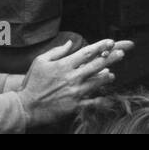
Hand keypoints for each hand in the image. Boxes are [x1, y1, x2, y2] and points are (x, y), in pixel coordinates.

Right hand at [17, 38, 133, 126]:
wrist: (27, 107)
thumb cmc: (32, 82)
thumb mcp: (40, 61)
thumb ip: (57, 51)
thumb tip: (71, 42)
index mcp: (64, 65)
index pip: (86, 53)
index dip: (100, 46)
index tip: (111, 42)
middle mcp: (72, 77)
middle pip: (95, 65)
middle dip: (110, 58)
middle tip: (121, 53)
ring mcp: (75, 92)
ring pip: (96, 83)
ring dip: (106, 77)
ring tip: (113, 74)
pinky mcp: (75, 106)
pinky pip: (91, 102)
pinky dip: (100, 98)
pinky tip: (106, 96)